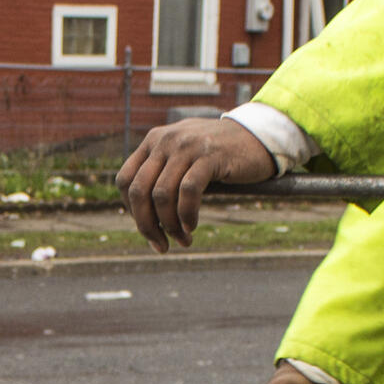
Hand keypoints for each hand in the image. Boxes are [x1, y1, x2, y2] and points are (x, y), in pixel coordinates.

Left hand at [116, 118, 275, 251]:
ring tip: (184, 240)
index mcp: (153, 140)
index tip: (148, 230)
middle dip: (146, 226)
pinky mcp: (210, 155)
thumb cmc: (218, 155)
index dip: (132, 212)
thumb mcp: (183, 156)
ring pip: (162, 195)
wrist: (258, 138)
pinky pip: (188, 191)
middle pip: (139, 191)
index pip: (125, 181)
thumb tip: (143, 218)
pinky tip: (192, 226)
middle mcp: (165, 140)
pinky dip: (187, 215)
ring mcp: (187, 146)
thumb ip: (162, 175)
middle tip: (161, 246)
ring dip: (170, 226)